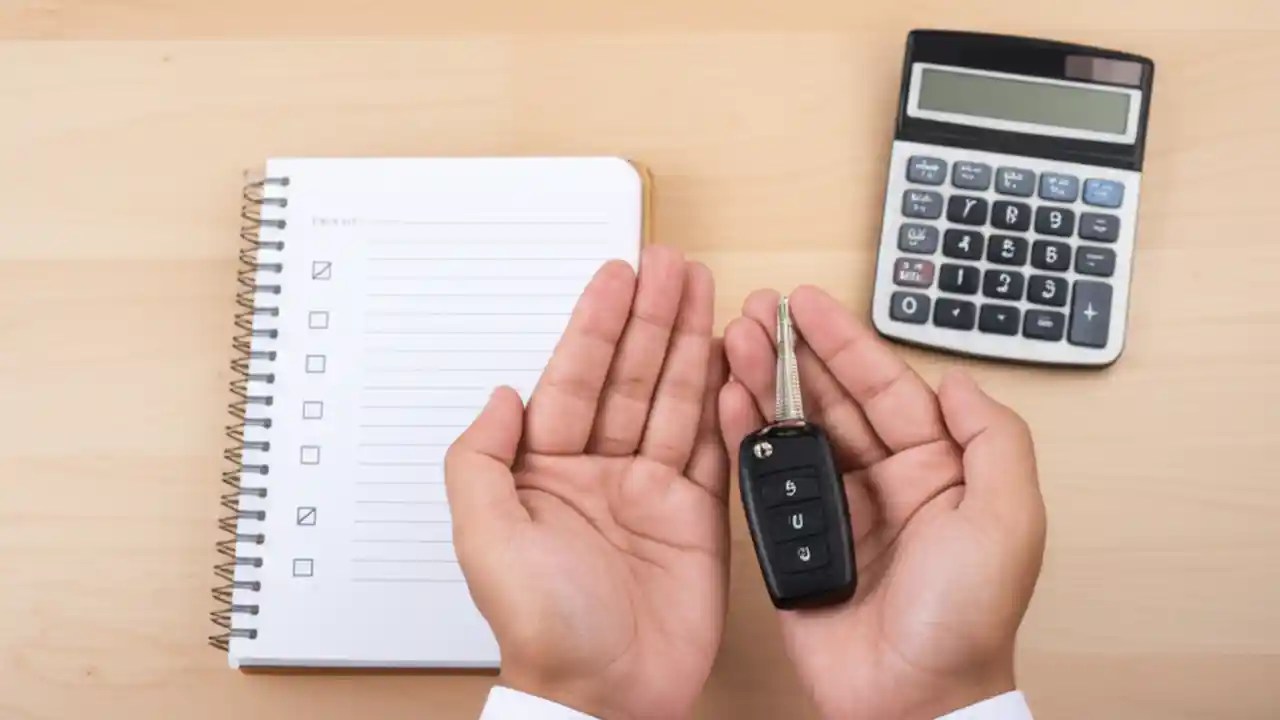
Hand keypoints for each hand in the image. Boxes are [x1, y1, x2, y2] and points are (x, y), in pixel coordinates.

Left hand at [445, 247, 726, 719]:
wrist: (606, 692)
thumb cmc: (542, 628)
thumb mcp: (483, 536)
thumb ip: (480, 457)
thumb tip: (502, 395)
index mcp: (544, 471)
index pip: (575, 377)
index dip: (597, 323)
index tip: (617, 276)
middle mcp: (598, 472)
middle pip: (630, 376)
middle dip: (652, 316)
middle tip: (671, 264)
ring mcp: (650, 491)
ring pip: (674, 398)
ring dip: (689, 342)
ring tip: (704, 289)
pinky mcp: (695, 515)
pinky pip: (712, 443)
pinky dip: (724, 398)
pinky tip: (729, 357)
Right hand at [721, 286, 1045, 719]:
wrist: (910, 700)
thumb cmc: (967, 620)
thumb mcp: (1008, 520)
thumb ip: (993, 439)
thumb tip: (957, 379)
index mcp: (938, 469)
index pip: (886, 386)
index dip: (845, 341)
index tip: (809, 304)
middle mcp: (886, 481)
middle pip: (833, 398)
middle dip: (792, 351)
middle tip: (756, 312)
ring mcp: (838, 510)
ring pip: (796, 429)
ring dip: (763, 383)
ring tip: (730, 342)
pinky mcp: (798, 542)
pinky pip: (766, 478)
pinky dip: (744, 436)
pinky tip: (725, 401)